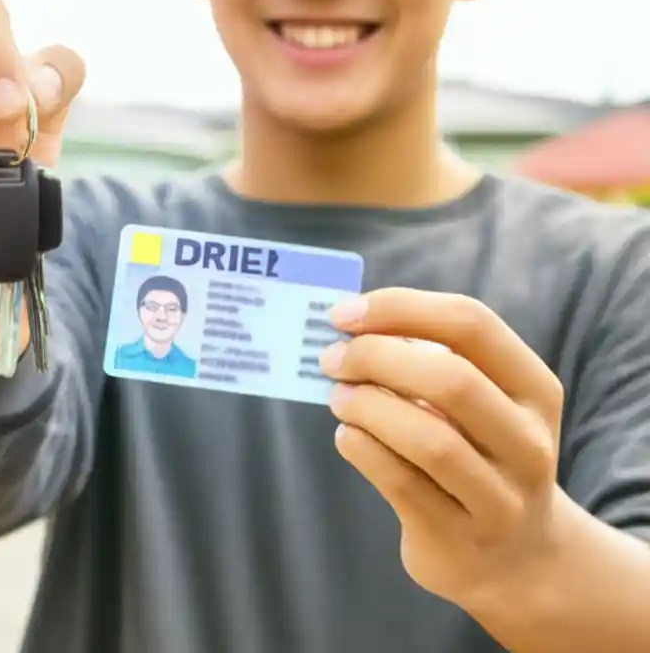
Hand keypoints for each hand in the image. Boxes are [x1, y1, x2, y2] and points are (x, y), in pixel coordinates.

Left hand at [319, 287, 568, 609]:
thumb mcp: (478, 404)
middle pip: (451, 380)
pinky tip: (347, 436)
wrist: (515, 558)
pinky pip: (402, 483)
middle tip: (332, 360)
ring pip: (429, 439)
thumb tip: (351, 326)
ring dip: (367, 408)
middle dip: (376, 358)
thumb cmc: (478, 456)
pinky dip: (363, 450)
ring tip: (338, 398)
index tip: (343, 314)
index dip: (401, 309)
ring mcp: (500, 497)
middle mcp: (528, 442)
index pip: (471, 325)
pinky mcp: (459, 538)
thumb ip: (427, 362)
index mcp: (535, 390)